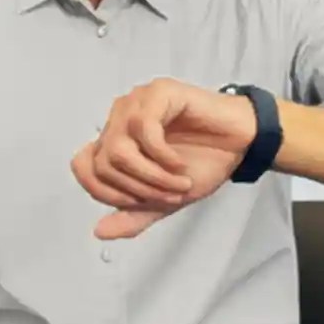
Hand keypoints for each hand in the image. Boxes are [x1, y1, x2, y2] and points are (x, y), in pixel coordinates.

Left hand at [71, 78, 256, 239]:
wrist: (239, 145)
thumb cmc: (203, 162)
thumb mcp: (163, 200)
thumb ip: (133, 216)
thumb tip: (99, 232)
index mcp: (115, 139)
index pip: (83, 167)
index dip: (109, 192)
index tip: (145, 201)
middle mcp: (119, 118)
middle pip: (102, 163)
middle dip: (138, 189)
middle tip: (170, 194)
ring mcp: (137, 102)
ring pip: (119, 148)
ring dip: (152, 176)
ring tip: (179, 183)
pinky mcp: (158, 92)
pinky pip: (144, 129)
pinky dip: (162, 156)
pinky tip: (179, 164)